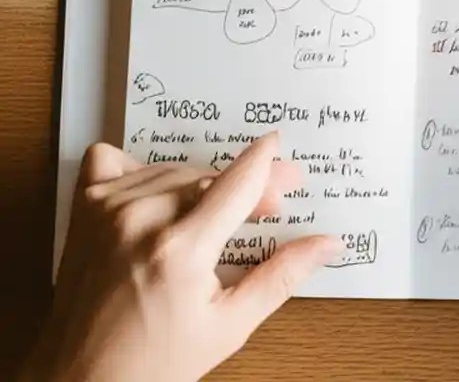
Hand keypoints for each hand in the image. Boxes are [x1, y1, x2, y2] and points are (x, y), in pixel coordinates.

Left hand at [24, 133, 338, 381]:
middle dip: (246, 184)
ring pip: (171, 170)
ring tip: (218, 211)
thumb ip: (281, 276)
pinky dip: (138, 170)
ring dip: (201, 183)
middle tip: (270, 203)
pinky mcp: (83, 212)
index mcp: (180, 249)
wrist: (83, 377)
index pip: (238, 182)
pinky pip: (113, 162)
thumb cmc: (151, 361)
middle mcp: (140, 219)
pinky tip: (157, 194)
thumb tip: (327, 245)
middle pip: (210, 176)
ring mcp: (106, 211)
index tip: (281, 148)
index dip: (266, 164)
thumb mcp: (230, 324)